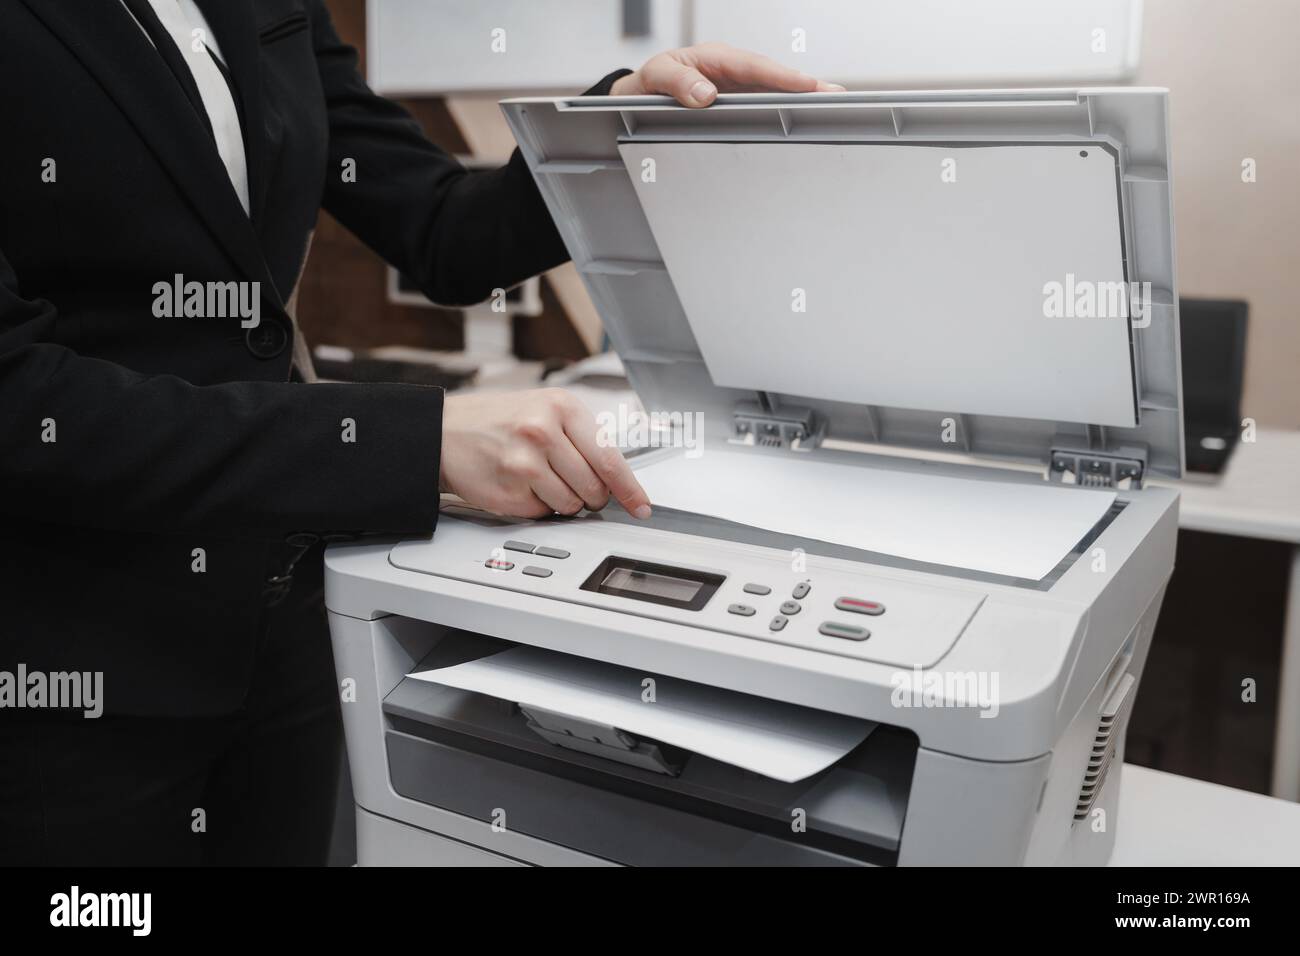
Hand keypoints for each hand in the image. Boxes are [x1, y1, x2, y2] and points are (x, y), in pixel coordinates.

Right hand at [440, 388, 651, 520]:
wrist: (444, 432)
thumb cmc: (498, 421)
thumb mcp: (544, 410)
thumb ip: (582, 437)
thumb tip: (619, 475)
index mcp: (561, 407)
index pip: (610, 458)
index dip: (630, 489)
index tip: (641, 506)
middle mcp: (543, 432)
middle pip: (595, 487)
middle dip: (591, 494)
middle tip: (571, 480)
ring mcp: (525, 463)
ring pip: (571, 504)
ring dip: (563, 500)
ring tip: (540, 476)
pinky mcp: (510, 490)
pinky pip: (543, 512)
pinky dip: (538, 505)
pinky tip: (521, 483)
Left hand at [610, 42, 844, 107]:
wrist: (637, 97)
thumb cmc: (646, 85)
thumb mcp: (654, 77)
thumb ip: (676, 82)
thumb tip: (704, 94)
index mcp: (715, 58)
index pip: (753, 66)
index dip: (781, 76)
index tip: (805, 84)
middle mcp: (730, 71)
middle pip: (773, 77)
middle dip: (805, 85)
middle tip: (837, 95)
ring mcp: (736, 88)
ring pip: (773, 92)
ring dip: (802, 99)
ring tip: (832, 107)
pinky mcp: (737, 104)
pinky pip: (764, 105)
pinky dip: (786, 110)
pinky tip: (805, 119)